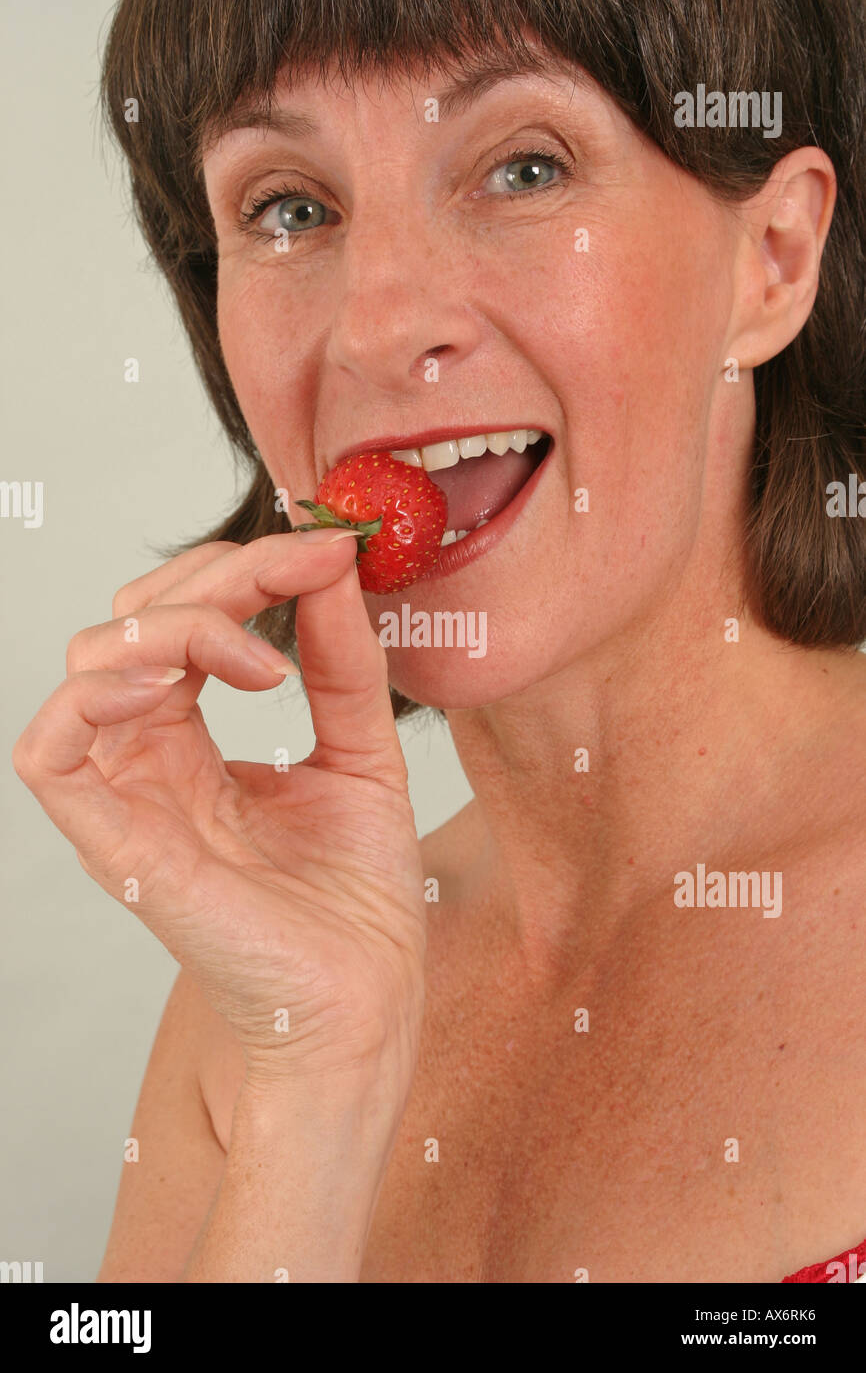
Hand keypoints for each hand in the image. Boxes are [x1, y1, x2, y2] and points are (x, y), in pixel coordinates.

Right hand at [13, 533, 426, 1087]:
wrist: (368, 999)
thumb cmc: (358, 896)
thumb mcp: (361, 751)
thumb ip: (340, 662)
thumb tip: (333, 565)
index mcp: (192, 741)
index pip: (182, 618)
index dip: (246, 566)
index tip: (329, 546)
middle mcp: (148, 763)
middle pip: (134, 621)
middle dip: (219, 575)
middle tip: (303, 569)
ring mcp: (127, 801)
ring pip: (91, 662)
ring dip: (173, 621)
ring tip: (260, 656)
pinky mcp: (116, 845)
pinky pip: (48, 751)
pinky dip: (97, 691)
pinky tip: (181, 680)